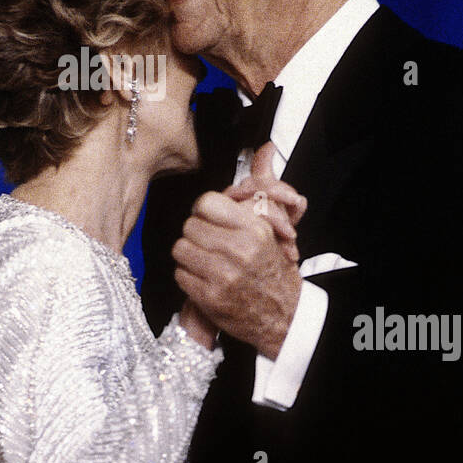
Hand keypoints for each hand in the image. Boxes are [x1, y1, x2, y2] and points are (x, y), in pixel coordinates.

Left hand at [171, 143, 304, 359]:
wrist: (282, 315)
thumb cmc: (272, 267)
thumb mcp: (272, 226)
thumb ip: (261, 187)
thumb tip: (265, 147)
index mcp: (254, 229)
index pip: (206, 202)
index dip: (204, 210)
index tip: (210, 220)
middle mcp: (239, 250)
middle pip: (190, 225)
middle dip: (196, 234)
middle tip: (208, 243)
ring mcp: (223, 276)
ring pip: (181, 248)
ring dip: (189, 255)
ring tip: (205, 260)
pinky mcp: (210, 298)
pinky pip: (180, 274)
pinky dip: (188, 276)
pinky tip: (204, 279)